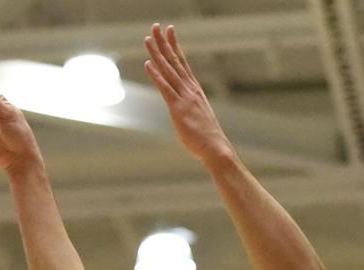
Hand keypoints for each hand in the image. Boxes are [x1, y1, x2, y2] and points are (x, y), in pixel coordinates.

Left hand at [143, 23, 234, 164]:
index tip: (169, 31)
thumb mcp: (199, 117)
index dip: (175, 45)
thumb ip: (191, 107)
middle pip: (174, 61)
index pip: (183, 62)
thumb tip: (185, 108)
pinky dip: (156, 75)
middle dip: (164, 42)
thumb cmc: (208, 137)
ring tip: (147, 38)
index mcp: (195, 90)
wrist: (216, 149)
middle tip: (156, 26)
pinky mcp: (178, 109)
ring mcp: (184, 98)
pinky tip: (147, 64)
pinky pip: (165, 88)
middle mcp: (190, 90)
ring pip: (168, 71)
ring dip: (157, 54)